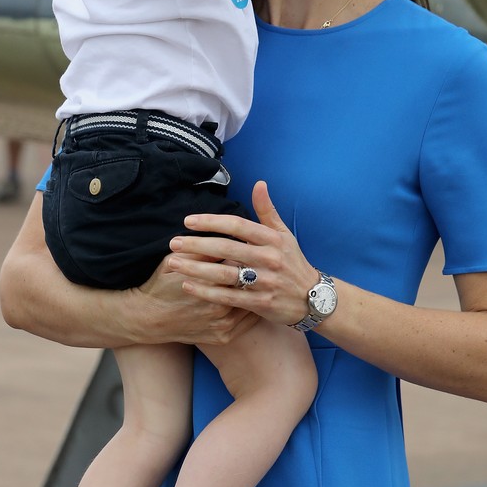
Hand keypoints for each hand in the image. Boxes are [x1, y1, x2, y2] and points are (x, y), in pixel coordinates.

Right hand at [134, 254, 258, 345]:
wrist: (147, 320)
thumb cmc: (160, 286)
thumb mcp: (175, 260)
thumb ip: (202, 251)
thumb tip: (226, 236)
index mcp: (210, 282)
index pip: (240, 261)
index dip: (246, 251)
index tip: (251, 244)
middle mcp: (220, 305)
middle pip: (251, 282)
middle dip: (257, 270)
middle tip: (262, 261)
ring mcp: (223, 324)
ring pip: (253, 303)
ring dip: (258, 290)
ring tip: (264, 278)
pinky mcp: (223, 336)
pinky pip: (248, 322)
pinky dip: (254, 309)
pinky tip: (256, 298)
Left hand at [168, 180, 318, 326]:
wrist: (314, 298)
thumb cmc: (293, 263)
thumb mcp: (285, 235)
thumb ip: (267, 210)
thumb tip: (259, 183)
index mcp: (272, 239)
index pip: (237, 226)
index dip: (211, 222)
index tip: (188, 221)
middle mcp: (269, 259)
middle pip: (226, 248)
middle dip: (196, 244)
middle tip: (173, 243)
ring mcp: (265, 282)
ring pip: (225, 273)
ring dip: (196, 269)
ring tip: (173, 263)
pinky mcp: (261, 303)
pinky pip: (228, 297)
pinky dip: (206, 292)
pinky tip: (188, 286)